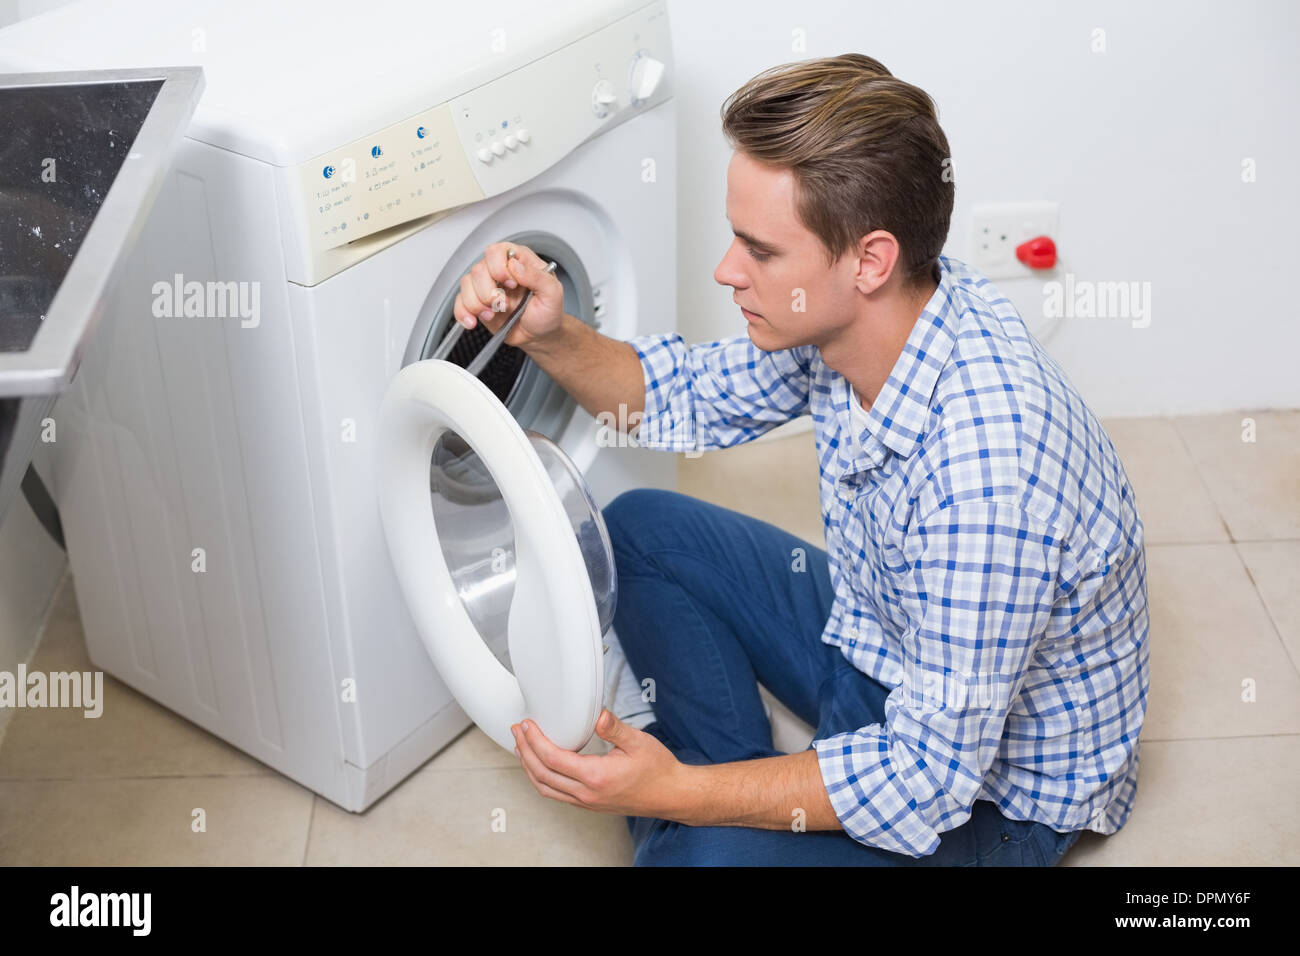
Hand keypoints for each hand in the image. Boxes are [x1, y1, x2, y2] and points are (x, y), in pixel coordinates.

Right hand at [451, 241, 565, 348]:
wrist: (539, 335)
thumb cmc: (547, 312)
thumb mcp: (552, 293)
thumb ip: (536, 276)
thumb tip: (514, 265)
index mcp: (518, 260)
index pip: (496, 251)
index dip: (499, 268)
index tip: (511, 284)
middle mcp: (499, 270)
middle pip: (478, 270)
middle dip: (489, 292)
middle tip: (503, 305)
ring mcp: (486, 286)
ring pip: (466, 284)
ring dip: (477, 304)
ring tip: (492, 314)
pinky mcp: (476, 302)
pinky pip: (459, 302)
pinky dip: (463, 313)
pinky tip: (472, 322)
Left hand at [511, 710, 688, 819]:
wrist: (671, 794)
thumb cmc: (658, 769)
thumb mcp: (639, 741)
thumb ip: (615, 727)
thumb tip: (598, 715)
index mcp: (596, 777)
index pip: (553, 759)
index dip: (535, 740)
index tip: (527, 725)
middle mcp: (587, 793)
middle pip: (541, 775)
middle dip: (524, 752)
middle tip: (516, 731)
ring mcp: (586, 802)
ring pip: (545, 788)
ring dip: (529, 767)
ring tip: (521, 747)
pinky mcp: (589, 804)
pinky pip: (556, 794)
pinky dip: (541, 779)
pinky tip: (541, 765)